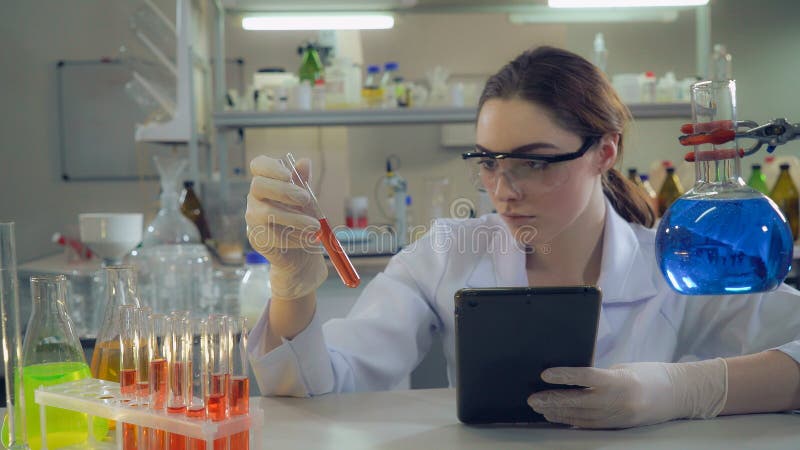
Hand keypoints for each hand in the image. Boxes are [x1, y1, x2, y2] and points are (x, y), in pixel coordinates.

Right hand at [245, 155, 327, 299]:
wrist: (301, 250)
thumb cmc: (300, 218)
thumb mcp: (305, 199)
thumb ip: (303, 181)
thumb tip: (305, 162)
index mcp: (267, 182)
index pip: (258, 165)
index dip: (271, 167)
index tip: (289, 174)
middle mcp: (255, 198)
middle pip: (258, 185)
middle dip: (283, 190)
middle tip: (306, 198)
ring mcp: (253, 218)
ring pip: (265, 212)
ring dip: (294, 218)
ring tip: (315, 226)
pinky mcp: (257, 238)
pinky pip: (273, 236)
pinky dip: (294, 238)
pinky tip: (309, 239)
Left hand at [527, 359, 727, 428]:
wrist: (679, 395)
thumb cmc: (650, 374)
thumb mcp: (623, 368)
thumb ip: (599, 375)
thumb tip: (572, 378)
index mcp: (621, 381)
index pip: (587, 377)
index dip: (564, 376)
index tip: (545, 375)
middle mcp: (619, 402)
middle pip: (579, 402)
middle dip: (553, 401)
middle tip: (533, 399)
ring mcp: (619, 417)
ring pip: (581, 417)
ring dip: (558, 413)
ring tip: (540, 408)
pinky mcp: (619, 427)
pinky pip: (590, 425)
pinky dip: (572, 421)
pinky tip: (558, 417)